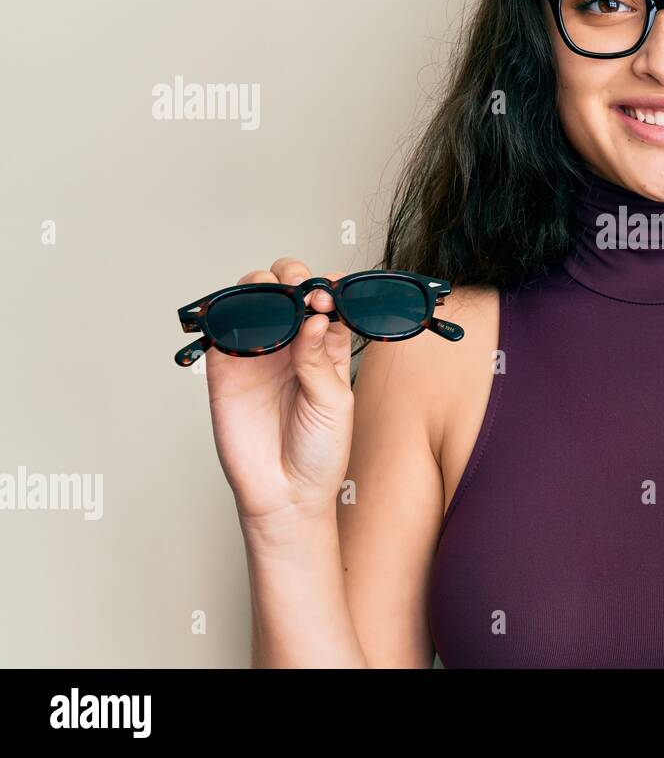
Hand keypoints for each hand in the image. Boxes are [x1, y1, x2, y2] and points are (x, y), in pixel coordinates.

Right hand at [204, 258, 355, 528]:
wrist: (285, 495)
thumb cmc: (319, 451)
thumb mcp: (333, 401)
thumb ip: (319, 358)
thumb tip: (313, 315)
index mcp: (325, 348)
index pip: (326, 301)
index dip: (328, 289)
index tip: (330, 291)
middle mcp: (291, 345)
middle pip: (287, 291)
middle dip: (292, 277)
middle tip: (300, 288)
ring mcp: (257, 354)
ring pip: (253, 301)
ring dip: (262, 286)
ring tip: (275, 295)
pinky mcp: (225, 368)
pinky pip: (222, 329)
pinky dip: (229, 312)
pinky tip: (246, 314)